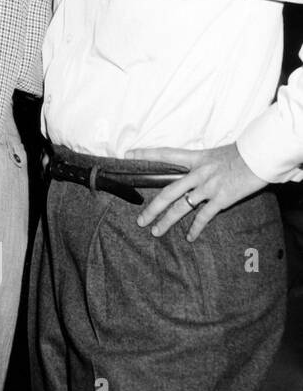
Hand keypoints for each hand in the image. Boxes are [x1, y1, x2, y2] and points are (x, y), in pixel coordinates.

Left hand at [129, 143, 267, 240]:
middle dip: (153, 208)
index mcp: (196, 158)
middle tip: (140, 220)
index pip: (166, 154)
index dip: (146, 154)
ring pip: (181, 207)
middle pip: (168, 192)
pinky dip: (196, 228)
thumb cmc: (242, 154)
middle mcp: (198, 173)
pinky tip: (189, 237)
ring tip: (156, 231)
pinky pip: (204, 216)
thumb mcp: (216, 154)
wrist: (261, 156)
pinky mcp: (222, 198)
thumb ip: (202, 164)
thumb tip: (193, 173)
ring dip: (167, 221)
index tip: (129, 155)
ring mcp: (209, 187)